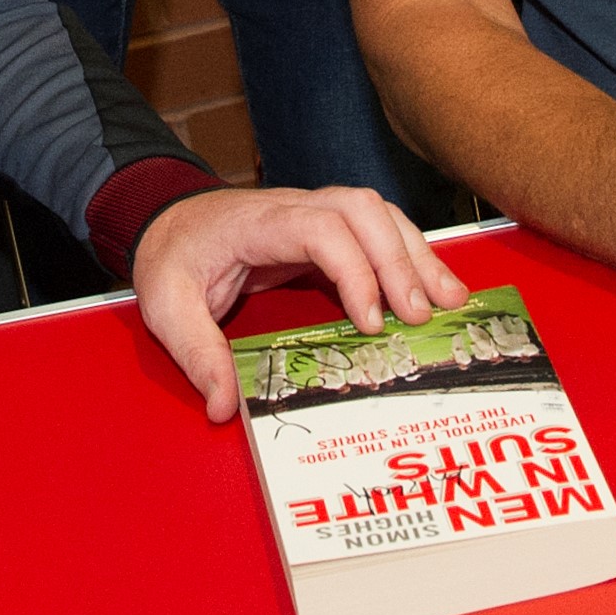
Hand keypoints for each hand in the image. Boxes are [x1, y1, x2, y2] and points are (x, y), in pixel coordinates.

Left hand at [133, 186, 469, 421]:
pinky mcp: (326, 228)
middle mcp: (293, 208)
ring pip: (378, 213)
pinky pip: (378, 228)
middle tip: (421, 317)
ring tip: (449, 302)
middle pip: (362, 211)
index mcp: (256, 223)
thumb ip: (195, 351)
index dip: (354, 271)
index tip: (367, 322)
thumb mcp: (165, 303)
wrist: (168, 219)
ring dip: (416, 254)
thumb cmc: (172, 257)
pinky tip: (435, 288)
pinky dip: (410, 253)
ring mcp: (313, 212)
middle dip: (399, 262)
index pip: (321, 229)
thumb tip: (225, 406)